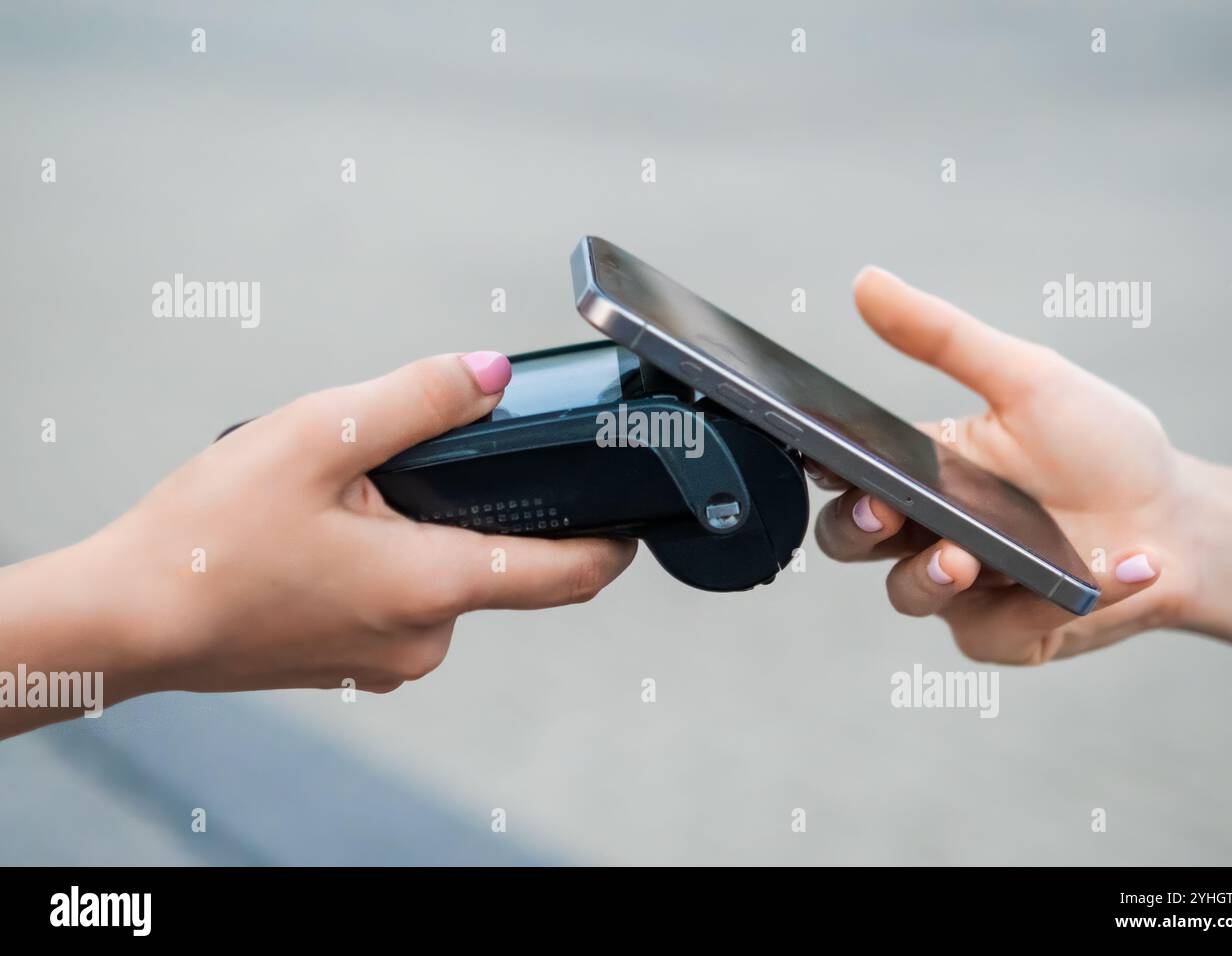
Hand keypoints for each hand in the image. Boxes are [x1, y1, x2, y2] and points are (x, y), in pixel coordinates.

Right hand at [55, 352, 635, 698]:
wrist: (127, 619)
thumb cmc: (207, 541)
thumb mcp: (320, 437)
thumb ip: (419, 399)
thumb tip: (492, 374)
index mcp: (433, 587)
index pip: (567, 576)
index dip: (612, 546)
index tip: (636, 520)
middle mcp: (424, 637)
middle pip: (496, 561)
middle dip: (474, 506)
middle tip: (410, 463)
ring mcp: (388, 657)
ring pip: (443, 577)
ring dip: (420, 530)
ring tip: (344, 496)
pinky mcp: (355, 660)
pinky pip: (402, 600)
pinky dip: (388, 558)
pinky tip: (325, 532)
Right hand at [812, 269, 1193, 663]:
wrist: (1181, 523)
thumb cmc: (1101, 448)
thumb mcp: (1026, 380)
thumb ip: (942, 337)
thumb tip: (867, 281)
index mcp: (923, 468)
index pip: (848, 469)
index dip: (825, 466)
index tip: (824, 454)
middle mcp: (928, 528)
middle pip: (849, 539)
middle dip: (855, 528)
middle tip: (884, 510)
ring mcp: (961, 588)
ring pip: (907, 592)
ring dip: (932, 576)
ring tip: (969, 558)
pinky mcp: (1004, 634)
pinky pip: (991, 632)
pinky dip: (1041, 606)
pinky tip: (1101, 572)